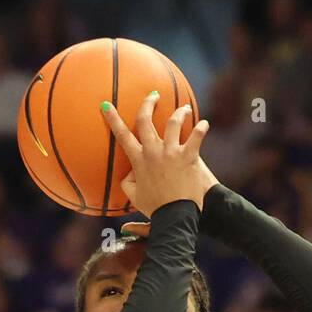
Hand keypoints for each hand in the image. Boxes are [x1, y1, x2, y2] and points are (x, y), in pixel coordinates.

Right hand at [102, 95, 210, 217]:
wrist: (175, 216)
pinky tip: (204, 124)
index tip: (106, 105)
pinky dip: (201, 128)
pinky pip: (196, 136)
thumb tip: (129, 171)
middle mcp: (153, 152)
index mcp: (138, 160)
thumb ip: (127, 181)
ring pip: (173, 122)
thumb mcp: (133, 196)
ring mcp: (171, 153)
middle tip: (153, 95)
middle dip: (148, 103)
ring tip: (183, 108)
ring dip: (178, 112)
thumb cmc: (155, 207)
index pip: (122, 135)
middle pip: (145, 120)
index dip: (112, 119)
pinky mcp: (188, 157)